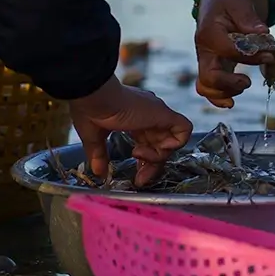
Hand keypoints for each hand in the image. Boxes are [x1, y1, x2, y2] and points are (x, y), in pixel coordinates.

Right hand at [69, 77, 191, 187]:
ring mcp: (158, 115)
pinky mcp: (164, 113)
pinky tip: (157, 148)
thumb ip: (99, 155)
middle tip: (140, 180)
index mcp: (134, 119)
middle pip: (161, 147)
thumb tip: (98, 173)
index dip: (146, 162)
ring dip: (158, 157)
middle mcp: (149, 117)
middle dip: (152, 166)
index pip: (149, 143)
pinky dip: (175, 143)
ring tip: (138, 155)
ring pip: (172, 142)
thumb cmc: (90, 109)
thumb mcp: (94, 136)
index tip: (135, 176)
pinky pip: (184, 130)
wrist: (94, 95)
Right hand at [194, 0, 272, 108]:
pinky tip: (231, 102)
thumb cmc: (228, 1)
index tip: (270, 53)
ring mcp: (207, 61)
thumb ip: (248, 18)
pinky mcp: (214, 68)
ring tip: (245, 84)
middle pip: (208, 77)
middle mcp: (205, 50)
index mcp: (209, 32)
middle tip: (248, 81)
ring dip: (227, 92)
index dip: (251, 56)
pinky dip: (219, 98)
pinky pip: (210, 89)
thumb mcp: (238, 2)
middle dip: (230, 83)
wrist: (218, 3)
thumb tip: (263, 33)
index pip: (228, 50)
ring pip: (207, 87)